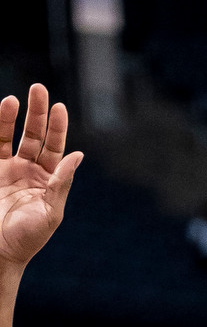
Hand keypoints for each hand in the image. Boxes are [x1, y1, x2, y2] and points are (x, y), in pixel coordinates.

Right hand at [0, 85, 82, 267]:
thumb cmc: (28, 238)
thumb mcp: (51, 212)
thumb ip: (62, 182)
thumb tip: (78, 155)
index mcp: (48, 179)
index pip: (55, 146)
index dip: (57, 127)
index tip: (59, 107)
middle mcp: (29, 170)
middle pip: (34, 134)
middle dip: (37, 112)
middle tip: (38, 88)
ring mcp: (7, 170)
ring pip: (10, 136)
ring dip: (11, 117)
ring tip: (13, 99)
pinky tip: (0, 113)